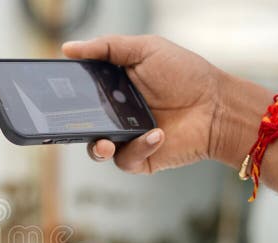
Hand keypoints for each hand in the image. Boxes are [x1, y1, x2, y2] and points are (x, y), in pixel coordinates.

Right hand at [62, 35, 224, 173]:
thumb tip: (68, 48)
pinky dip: (138, 148)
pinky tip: (157, 135)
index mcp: (112, 89)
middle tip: (73, 123)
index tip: (59, 94)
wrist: (218, 106)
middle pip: (82, 125)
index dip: (69, 96)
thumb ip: (106, 47)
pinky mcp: (140, 158)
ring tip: (106, 143)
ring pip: (97, 149)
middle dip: (73, 128)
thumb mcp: (144, 49)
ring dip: (98, 147)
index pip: (81, 94)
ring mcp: (126, 138)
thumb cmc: (186, 75)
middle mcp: (115, 115)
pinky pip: (125, 159)